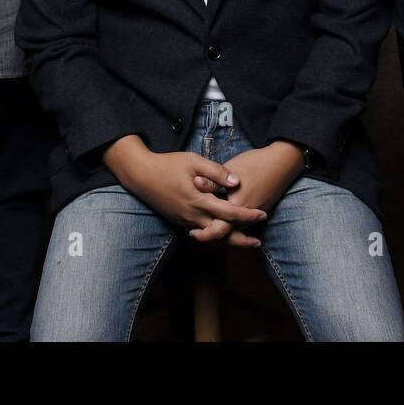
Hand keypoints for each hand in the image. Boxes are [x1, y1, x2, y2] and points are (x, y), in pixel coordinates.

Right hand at [102, 138, 267, 247]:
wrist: (140, 175)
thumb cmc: (168, 164)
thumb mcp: (194, 161)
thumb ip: (216, 172)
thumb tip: (236, 182)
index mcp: (199, 201)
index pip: (229, 213)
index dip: (247, 215)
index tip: (262, 214)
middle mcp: (192, 216)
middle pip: (222, 235)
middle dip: (241, 240)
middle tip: (258, 243)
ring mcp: (184, 221)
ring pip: (210, 237)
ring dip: (227, 240)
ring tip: (243, 241)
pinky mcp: (178, 221)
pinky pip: (200, 233)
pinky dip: (213, 236)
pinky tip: (221, 233)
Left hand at [189, 142, 304, 245]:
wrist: (282, 162)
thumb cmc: (255, 163)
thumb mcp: (231, 169)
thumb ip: (213, 181)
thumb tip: (195, 183)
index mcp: (238, 206)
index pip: (219, 230)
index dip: (205, 234)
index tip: (192, 233)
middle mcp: (248, 216)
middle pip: (228, 235)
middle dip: (212, 239)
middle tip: (197, 235)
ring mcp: (256, 214)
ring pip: (236, 231)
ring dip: (222, 234)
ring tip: (206, 231)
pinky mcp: (261, 211)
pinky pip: (244, 225)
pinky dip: (233, 227)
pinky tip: (223, 222)